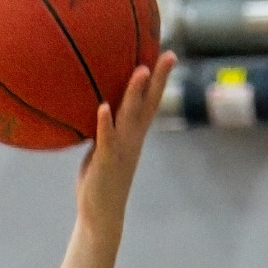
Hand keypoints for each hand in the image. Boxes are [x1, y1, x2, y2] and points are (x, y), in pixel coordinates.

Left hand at [75, 51, 176, 235]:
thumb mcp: (104, 148)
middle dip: (159, 79)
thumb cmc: (100, 178)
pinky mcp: (107, 162)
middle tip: (169, 55)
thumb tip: (98, 104)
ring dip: (135, 94)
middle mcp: (133, 139)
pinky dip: (105, 123)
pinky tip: (103, 107)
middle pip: (149, 104)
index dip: (160, 80)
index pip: (150, 102)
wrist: (100, 213)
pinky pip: (107, 139)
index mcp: (134, 135)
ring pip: (131, 117)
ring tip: (141, 70)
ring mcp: (122, 150)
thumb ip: (105, 128)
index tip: (168, 55)